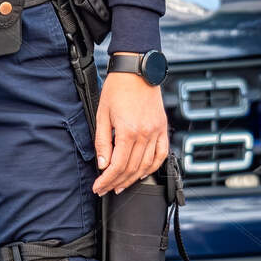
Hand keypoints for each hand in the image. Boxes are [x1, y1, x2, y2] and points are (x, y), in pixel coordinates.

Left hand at [92, 69, 168, 195]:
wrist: (137, 71)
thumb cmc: (117, 89)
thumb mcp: (102, 115)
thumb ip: (102, 142)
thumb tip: (102, 164)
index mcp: (128, 131)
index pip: (117, 165)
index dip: (106, 180)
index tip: (98, 187)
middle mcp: (145, 134)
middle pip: (131, 169)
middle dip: (116, 182)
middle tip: (105, 189)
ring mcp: (156, 132)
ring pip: (147, 165)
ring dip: (133, 179)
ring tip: (121, 185)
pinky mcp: (162, 128)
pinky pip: (161, 155)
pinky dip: (152, 167)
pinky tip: (142, 173)